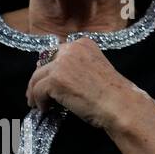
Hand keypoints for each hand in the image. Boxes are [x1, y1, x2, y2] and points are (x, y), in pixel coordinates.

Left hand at [27, 38, 154, 153]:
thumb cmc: (111, 92)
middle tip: (37, 95)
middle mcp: (71, 49)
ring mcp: (62, 64)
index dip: (49, 68)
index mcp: (83, 44)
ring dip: (35, 93)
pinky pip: (37, 92)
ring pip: (36, 78)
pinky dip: (39, 102)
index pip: (55, 53)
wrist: (120, 104)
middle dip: (38, 80)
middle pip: (42, 64)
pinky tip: (46, 109)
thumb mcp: (94, 68)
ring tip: (37, 104)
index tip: (46, 82)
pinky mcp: (55, 79)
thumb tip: (49, 72)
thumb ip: (76, 65)